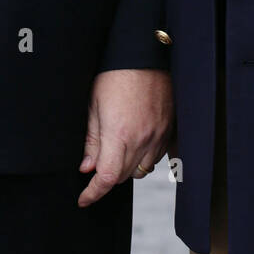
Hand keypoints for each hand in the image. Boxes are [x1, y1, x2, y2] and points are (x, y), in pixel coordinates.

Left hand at [78, 68, 172, 206]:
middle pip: (123, 176)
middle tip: (95, 164)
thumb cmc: (116, 73)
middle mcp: (142, 140)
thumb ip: (92, 139)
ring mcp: (159, 136)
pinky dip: (145, 156)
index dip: (93, 193)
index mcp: (119, 134)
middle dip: (107, 176)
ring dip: (126, 166)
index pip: (106, 178)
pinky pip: (158, 156)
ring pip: (142, 169)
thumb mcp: (94, 103)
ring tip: (116, 148)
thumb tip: (87, 167)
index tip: (84, 199)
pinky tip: (136, 142)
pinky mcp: (170, 130)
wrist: (147, 53)